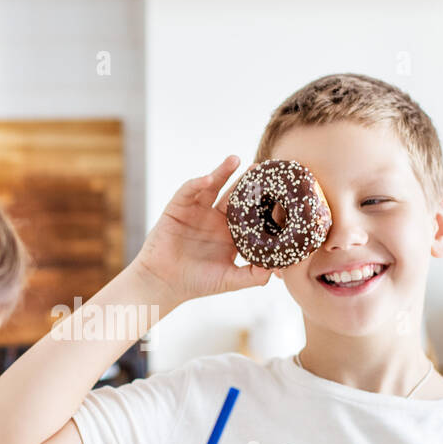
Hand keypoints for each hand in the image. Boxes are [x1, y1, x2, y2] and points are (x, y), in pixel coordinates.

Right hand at [130, 154, 271, 307]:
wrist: (163, 284)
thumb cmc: (196, 283)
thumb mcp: (229, 280)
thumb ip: (252, 276)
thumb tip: (275, 271)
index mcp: (230, 233)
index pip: (250, 211)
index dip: (263, 200)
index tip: (279, 189)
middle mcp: (215, 219)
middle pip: (234, 194)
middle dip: (247, 179)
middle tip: (262, 166)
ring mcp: (196, 211)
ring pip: (212, 186)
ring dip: (223, 172)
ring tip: (235, 159)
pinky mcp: (177, 208)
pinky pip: (188, 191)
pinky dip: (197, 184)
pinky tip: (208, 179)